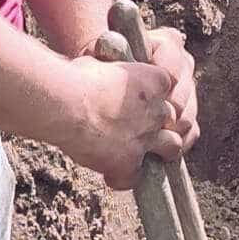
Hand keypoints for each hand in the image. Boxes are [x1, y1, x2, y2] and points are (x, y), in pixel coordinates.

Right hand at [66, 30, 198, 188]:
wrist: (65, 102)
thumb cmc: (78, 77)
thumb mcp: (104, 63)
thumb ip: (116, 72)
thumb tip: (104, 71)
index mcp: (156, 80)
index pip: (170, 91)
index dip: (155, 99)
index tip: (140, 104)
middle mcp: (157, 110)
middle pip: (173, 120)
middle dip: (160, 125)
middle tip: (138, 129)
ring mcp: (147, 137)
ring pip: (171, 147)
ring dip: (159, 151)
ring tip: (138, 153)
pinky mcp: (129, 162)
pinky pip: (135, 177)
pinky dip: (124, 177)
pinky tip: (110, 173)